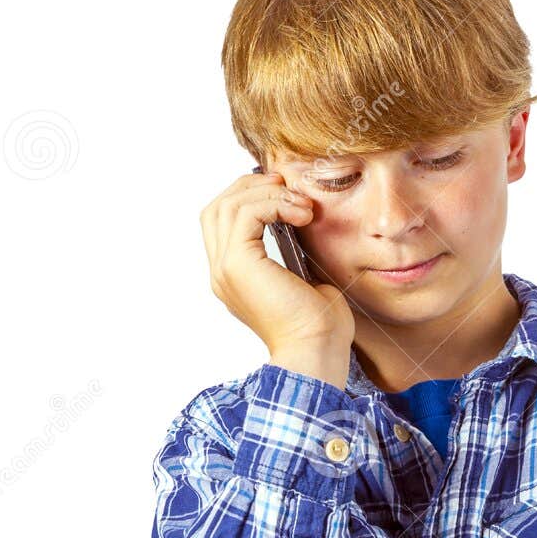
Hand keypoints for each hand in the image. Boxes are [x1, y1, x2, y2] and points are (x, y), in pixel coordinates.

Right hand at [199, 169, 355, 363]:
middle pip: (217, 208)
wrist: (317, 351)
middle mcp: (222, 273)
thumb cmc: (320, 325)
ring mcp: (225, 270)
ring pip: (227, 205)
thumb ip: (292, 252)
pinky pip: (245, 213)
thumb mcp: (304, 279)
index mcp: (234, 277)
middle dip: (252, 187)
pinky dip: (275, 204)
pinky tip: (301, 215)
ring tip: (301, 205)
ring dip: (268, 194)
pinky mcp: (238, 265)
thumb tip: (300, 222)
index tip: (287, 194)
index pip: (223, 222)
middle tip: (287, 186)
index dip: (250, 197)